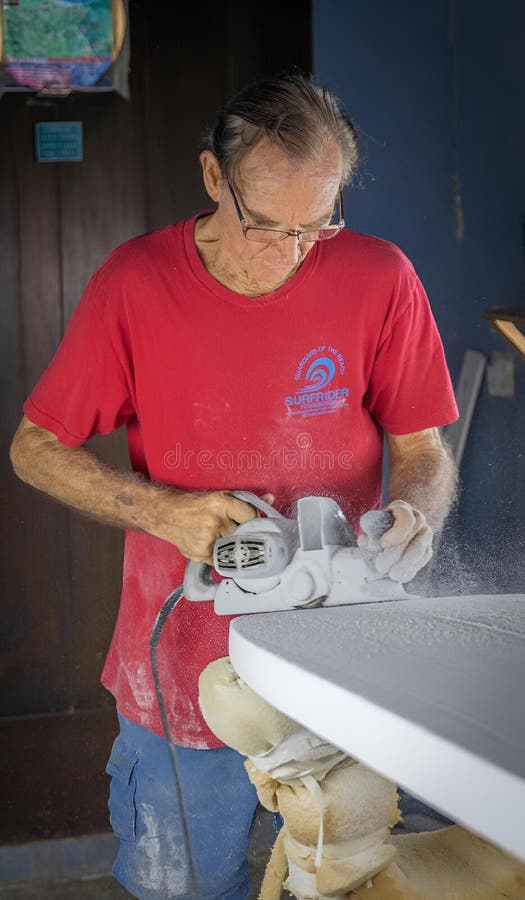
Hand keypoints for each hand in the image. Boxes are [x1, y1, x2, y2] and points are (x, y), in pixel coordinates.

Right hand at [152, 489, 273, 563]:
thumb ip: (244, 501)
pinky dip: (221, 554)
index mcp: (220, 504)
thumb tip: (269, 499)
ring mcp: (207, 539)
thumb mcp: (217, 496)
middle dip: (245, 534)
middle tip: (242, 532)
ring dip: (233, 545)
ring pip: (234, 547)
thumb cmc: (190, 503)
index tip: (252, 521)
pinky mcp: (201, 553)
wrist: (163, 513)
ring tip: (224, 536)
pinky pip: (222, 558)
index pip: (251, 516)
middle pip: (244, 533)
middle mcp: (214, 521)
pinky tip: (214, 544)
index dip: (254, 520)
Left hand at [358, 499, 432, 582]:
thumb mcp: (375, 520)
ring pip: (419, 552)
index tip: (384, 544)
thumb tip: (364, 542)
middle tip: (381, 567)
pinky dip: (410, 571)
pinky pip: (421, 562)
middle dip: (396, 555)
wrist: (402, 522)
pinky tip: (400, 577)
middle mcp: (419, 520)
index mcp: (404, 509)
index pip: (406, 520)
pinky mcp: (428, 550)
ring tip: (392, 575)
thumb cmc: (383, 522)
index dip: (396, 533)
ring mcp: (426, 536)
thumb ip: (369, 530)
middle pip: (412, 539)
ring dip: (405, 566)